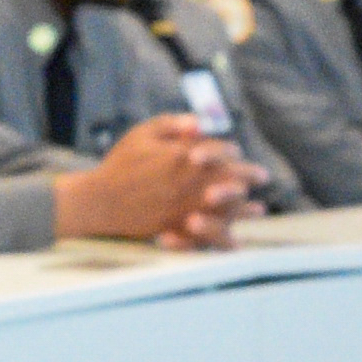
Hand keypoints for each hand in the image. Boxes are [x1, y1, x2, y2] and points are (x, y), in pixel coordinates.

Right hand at [56, 116, 248, 248]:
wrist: (99, 201)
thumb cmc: (120, 163)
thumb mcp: (143, 133)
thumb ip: (174, 124)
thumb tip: (201, 122)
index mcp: (183, 157)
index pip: (221, 152)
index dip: (231, 153)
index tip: (237, 154)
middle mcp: (189, 183)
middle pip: (231, 179)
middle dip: (250, 177)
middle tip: (262, 177)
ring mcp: (185, 208)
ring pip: (226, 209)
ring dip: (245, 208)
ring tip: (258, 209)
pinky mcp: (178, 229)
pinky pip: (210, 235)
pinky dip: (227, 236)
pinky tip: (236, 238)